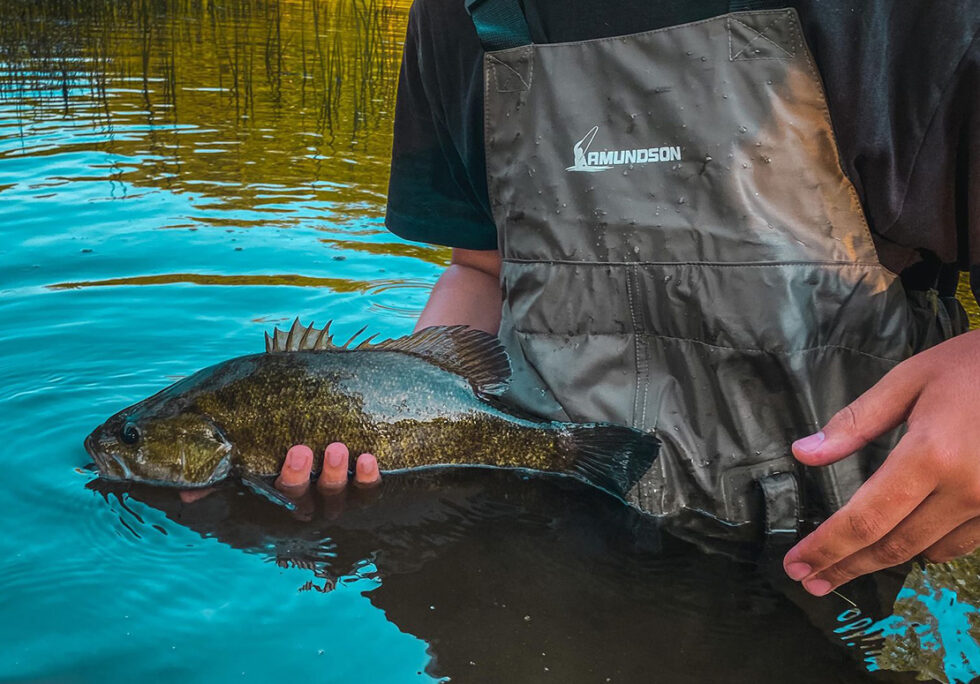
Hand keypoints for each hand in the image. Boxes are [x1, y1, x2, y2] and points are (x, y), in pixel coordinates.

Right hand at [179, 442, 380, 514]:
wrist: (321, 426)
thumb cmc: (277, 443)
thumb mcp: (250, 458)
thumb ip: (222, 474)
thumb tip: (186, 492)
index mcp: (283, 496)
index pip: (283, 497)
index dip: (291, 479)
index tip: (295, 450)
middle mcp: (311, 502)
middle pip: (307, 500)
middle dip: (304, 476)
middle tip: (304, 448)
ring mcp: (338, 497)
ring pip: (338, 497)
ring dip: (339, 475)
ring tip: (339, 448)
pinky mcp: (362, 489)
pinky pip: (368, 492)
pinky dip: (370, 479)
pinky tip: (370, 458)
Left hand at [783, 329, 979, 595]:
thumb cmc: (975, 366)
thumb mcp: (910, 379)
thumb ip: (856, 422)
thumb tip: (803, 453)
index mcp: (930, 456)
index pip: (865, 519)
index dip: (827, 547)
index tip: (796, 566)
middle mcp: (963, 491)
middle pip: (892, 546)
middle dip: (845, 566)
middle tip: (808, 581)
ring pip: (926, 551)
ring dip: (882, 560)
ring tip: (845, 565)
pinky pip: (959, 543)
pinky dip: (924, 547)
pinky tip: (898, 543)